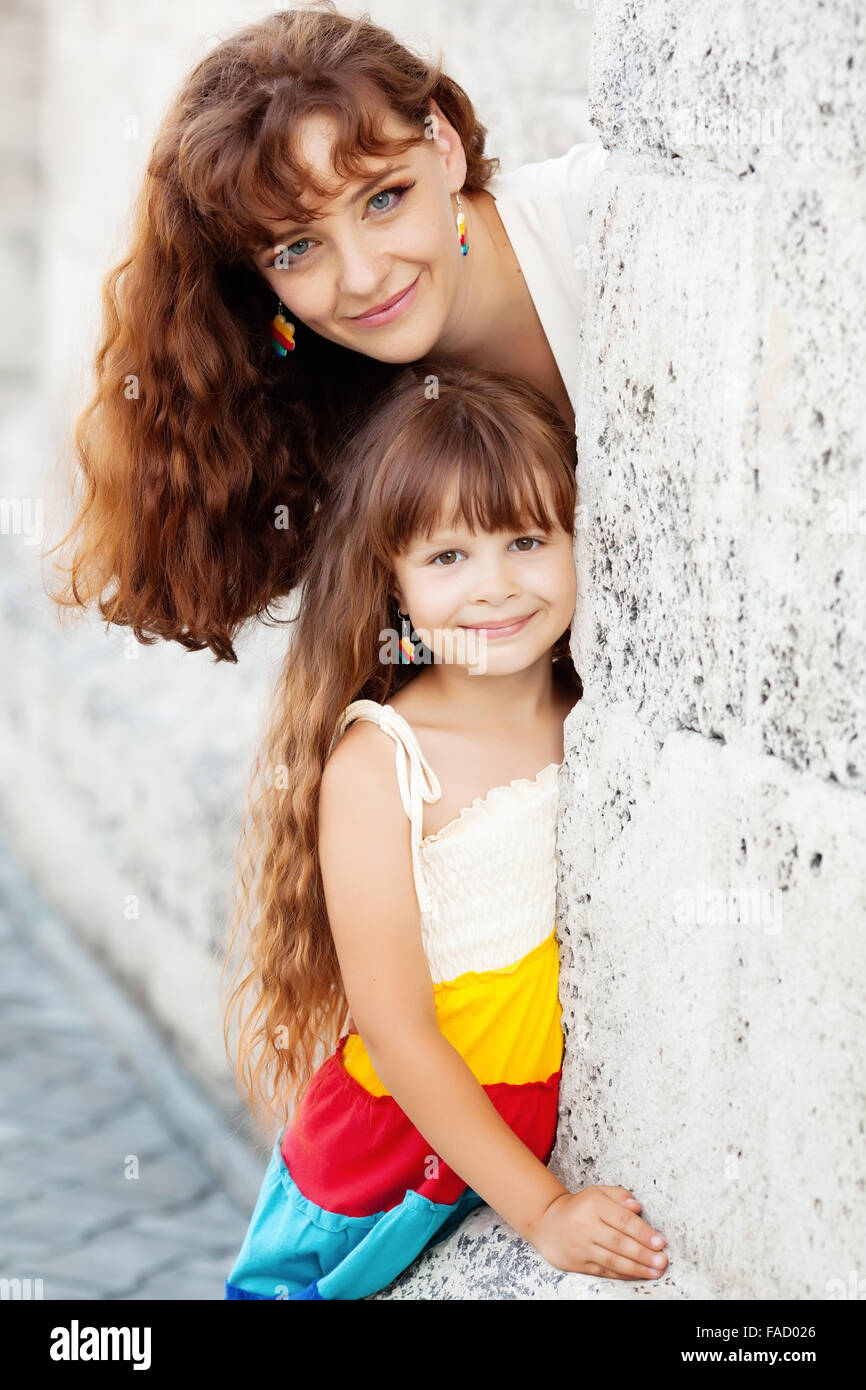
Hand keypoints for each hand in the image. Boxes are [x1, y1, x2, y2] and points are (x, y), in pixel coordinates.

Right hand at [526, 1185, 667, 1279]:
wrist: (548, 1223)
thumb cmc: (580, 1207)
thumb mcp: (598, 1193)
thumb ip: (619, 1196)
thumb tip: (637, 1207)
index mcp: (593, 1204)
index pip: (623, 1220)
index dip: (644, 1233)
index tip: (660, 1242)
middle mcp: (585, 1225)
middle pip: (619, 1243)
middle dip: (644, 1254)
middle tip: (662, 1260)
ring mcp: (581, 1246)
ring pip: (613, 1260)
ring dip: (637, 1268)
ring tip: (655, 1271)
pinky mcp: (577, 1263)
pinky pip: (604, 1271)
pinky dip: (623, 1275)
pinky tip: (637, 1274)